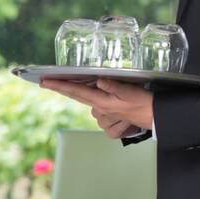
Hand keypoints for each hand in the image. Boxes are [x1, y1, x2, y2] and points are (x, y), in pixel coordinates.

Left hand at [39, 77, 153, 136]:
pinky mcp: (108, 117)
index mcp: (101, 101)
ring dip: (82, 93)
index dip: (59, 85)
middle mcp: (99, 108)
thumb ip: (113, 86)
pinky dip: (97, 102)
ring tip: (85, 88)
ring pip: (87, 101)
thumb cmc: (143, 103)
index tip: (45, 81)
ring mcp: (103, 114)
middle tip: (45, 81)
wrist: (154, 117)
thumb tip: (99, 81)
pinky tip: (105, 99)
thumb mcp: (130, 91)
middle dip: (59, 88)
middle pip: (75, 95)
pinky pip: (97, 108)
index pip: (75, 91)